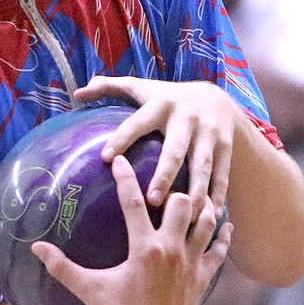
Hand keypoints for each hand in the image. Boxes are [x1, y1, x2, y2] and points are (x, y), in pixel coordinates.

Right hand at [31, 155, 229, 304]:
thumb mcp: (88, 289)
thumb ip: (61, 267)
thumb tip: (35, 248)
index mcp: (144, 248)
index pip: (134, 201)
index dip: (125, 177)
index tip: (119, 159)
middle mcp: (172, 251)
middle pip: (183, 201)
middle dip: (174, 189)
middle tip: (164, 184)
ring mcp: (191, 264)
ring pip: (207, 221)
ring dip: (202, 206)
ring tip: (196, 195)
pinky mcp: (202, 279)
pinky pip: (219, 251)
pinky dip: (222, 236)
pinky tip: (224, 225)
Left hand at [74, 76, 249, 210]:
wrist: (217, 97)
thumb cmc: (166, 98)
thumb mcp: (140, 88)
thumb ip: (108, 88)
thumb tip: (77, 93)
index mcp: (160, 105)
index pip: (138, 122)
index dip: (122, 137)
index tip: (105, 157)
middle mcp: (186, 118)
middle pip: (175, 149)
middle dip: (165, 174)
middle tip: (152, 199)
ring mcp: (208, 133)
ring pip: (202, 165)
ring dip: (196, 190)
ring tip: (188, 215)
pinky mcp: (225, 147)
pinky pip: (222, 174)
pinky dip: (218, 195)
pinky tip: (211, 216)